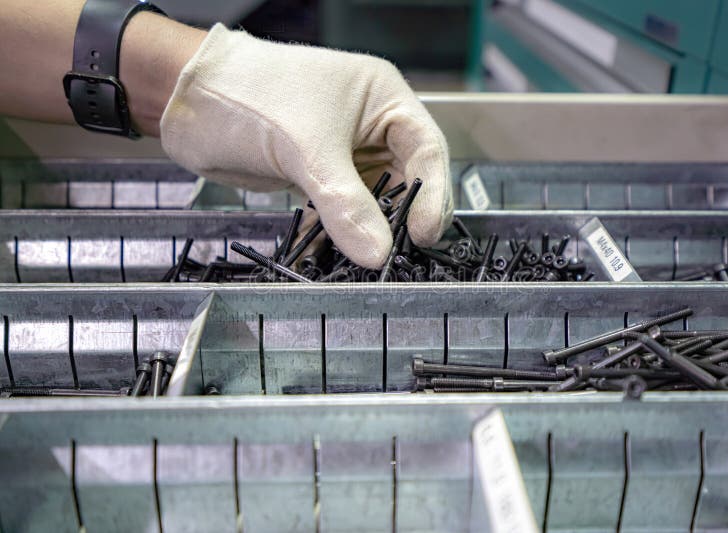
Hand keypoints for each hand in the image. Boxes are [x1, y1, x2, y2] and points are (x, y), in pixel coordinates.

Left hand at [160, 24, 452, 267]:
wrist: (187, 100)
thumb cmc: (248, 93)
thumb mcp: (306, 148)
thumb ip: (345, 204)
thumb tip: (378, 253)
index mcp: (383, 98)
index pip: (425, 149)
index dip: (432, 193)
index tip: (424, 234)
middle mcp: (370, 126)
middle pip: (405, 180)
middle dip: (401, 218)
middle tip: (400, 255)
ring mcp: (344, 153)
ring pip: (371, 201)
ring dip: (367, 231)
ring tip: (367, 261)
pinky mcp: (317, 176)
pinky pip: (339, 212)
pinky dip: (336, 234)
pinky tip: (332, 257)